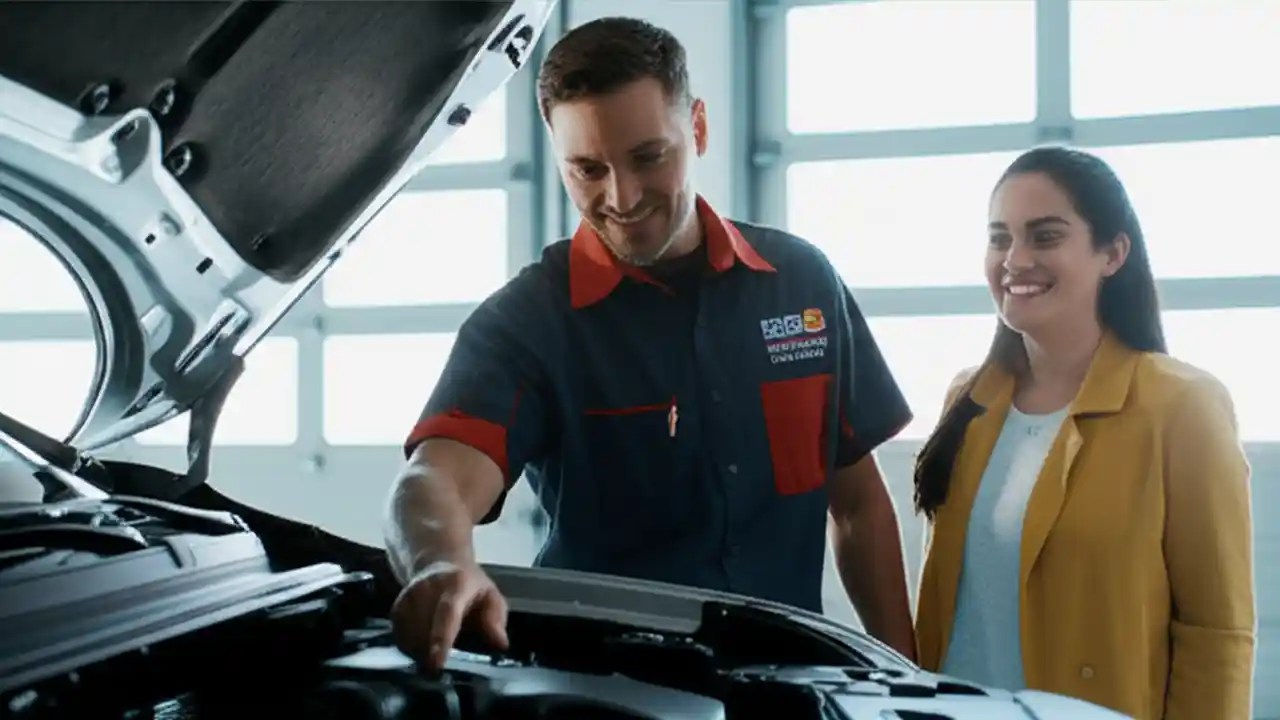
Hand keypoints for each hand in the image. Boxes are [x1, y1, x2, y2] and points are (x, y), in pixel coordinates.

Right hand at [390, 559, 509, 670]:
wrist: (439, 564)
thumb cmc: (471, 588)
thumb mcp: (491, 597)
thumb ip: (495, 619)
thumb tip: (500, 644)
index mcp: (456, 585)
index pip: (446, 613)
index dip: (440, 639)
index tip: (437, 664)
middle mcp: (427, 588)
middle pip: (424, 631)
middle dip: (432, 653)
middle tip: (442, 667)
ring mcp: (408, 597)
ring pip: (409, 637)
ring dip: (422, 653)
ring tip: (436, 654)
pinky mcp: (397, 607)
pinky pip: (400, 637)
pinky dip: (411, 649)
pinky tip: (424, 647)